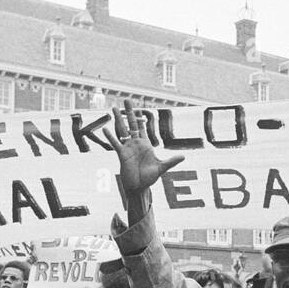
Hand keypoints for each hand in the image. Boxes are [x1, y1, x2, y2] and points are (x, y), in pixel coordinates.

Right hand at [109, 100, 184, 222]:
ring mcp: (128, 148)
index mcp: (145, 144)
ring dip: (118, 119)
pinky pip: (115, 144)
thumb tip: (183, 156)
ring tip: (114, 108)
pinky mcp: (122, 154)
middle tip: (126, 99)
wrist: (138, 188)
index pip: (142, 127)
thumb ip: (171, 161)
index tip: (139, 108)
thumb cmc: (149, 178)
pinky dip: (110, 137)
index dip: (141, 118)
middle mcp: (136, 143)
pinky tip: (105, 129)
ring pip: (122, 130)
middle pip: (132, 124)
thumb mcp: (161, 168)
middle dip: (130, 111)